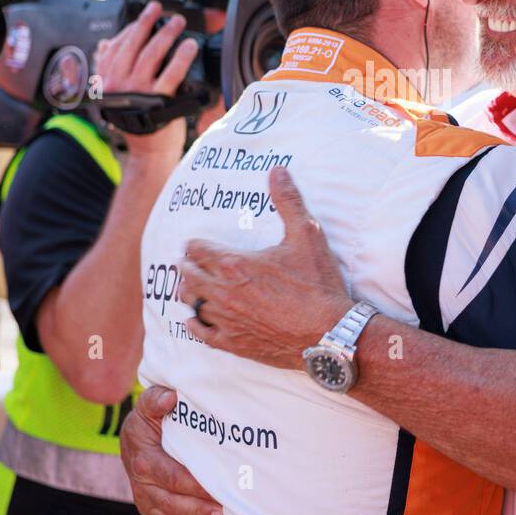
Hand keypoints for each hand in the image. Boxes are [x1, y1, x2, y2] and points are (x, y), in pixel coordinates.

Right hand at [94, 0, 198, 161]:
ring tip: (178, 23)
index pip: (116, 45)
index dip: (132, 27)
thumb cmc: (137, 122)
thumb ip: (112, 69)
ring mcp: (137, 92)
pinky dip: (180, 57)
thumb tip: (106, 43)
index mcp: (107, 80)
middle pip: (132, 45)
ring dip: (166, 34)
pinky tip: (189, 46)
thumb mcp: (117, 93)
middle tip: (160, 9)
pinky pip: (170, 74)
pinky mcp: (157, 101)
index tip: (146, 15)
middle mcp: (119, 84)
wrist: (149, 152)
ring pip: (151, 55)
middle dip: (147, 22)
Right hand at [120, 385, 223, 514]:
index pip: (172, 477)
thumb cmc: (146, 420)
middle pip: (172, 501)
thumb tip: (170, 397)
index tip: (218, 485)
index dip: (194, 485)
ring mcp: (146, 499)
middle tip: (224, 510)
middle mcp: (142, 484)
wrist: (132, 438)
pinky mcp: (152, 509)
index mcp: (143, 460)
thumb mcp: (147, 405)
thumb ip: (156, 399)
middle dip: (199, 508)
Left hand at [178, 167, 353, 369]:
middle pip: (187, 275)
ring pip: (190, 302)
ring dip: (188, 291)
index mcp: (235, 264)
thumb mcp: (307, 235)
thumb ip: (288, 200)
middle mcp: (223, 292)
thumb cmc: (318, 285)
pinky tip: (194, 319)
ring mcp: (226, 320)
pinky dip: (194, 323)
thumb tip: (278, 170)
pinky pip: (201, 333)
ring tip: (190, 285)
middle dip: (186, 265)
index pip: (198, 249)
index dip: (194, 244)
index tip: (195, 242)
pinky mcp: (233, 343)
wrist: (328, 334)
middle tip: (188, 260)